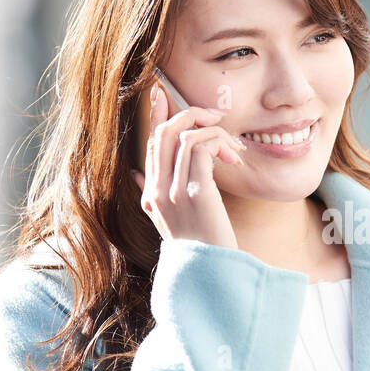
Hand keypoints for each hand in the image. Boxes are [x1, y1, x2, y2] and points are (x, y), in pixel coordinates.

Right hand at [132, 80, 245, 249]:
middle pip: (163, 133)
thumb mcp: (173, 223)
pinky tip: (232, 157)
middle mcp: (156, 192)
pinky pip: (200, 147)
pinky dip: (218, 142)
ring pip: (184, 136)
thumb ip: (155, 196)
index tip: (162, 93)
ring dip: (214, 132)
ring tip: (233, 149)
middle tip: (217, 118)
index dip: (157, 116)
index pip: (150, 146)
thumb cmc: (203, 249)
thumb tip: (136, 175)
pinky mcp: (194, 192)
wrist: (213, 276)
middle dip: (190, 115)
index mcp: (151, 197)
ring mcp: (172, 192)